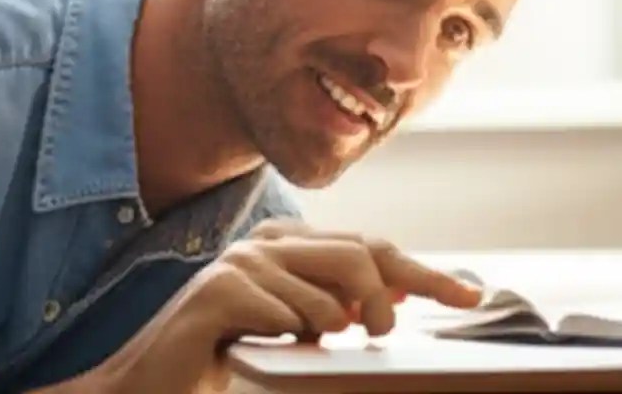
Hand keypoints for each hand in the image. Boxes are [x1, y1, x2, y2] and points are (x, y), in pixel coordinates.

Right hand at [54, 220, 481, 393]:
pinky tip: (250, 345)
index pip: (374, 248)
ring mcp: (243, 260)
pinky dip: (284, 344)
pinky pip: (290, 320)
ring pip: (330, 299)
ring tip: (286, 345)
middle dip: (383, 305)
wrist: (149, 384)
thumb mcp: (295, 325)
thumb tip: (392, 293)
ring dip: (322, 335)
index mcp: (289, 241)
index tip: (472, 297)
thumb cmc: (229, 355)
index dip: (426, 274)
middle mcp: (268, 241)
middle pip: (362, 259)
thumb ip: (338, 301)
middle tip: (379, 336)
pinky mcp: (222, 290)